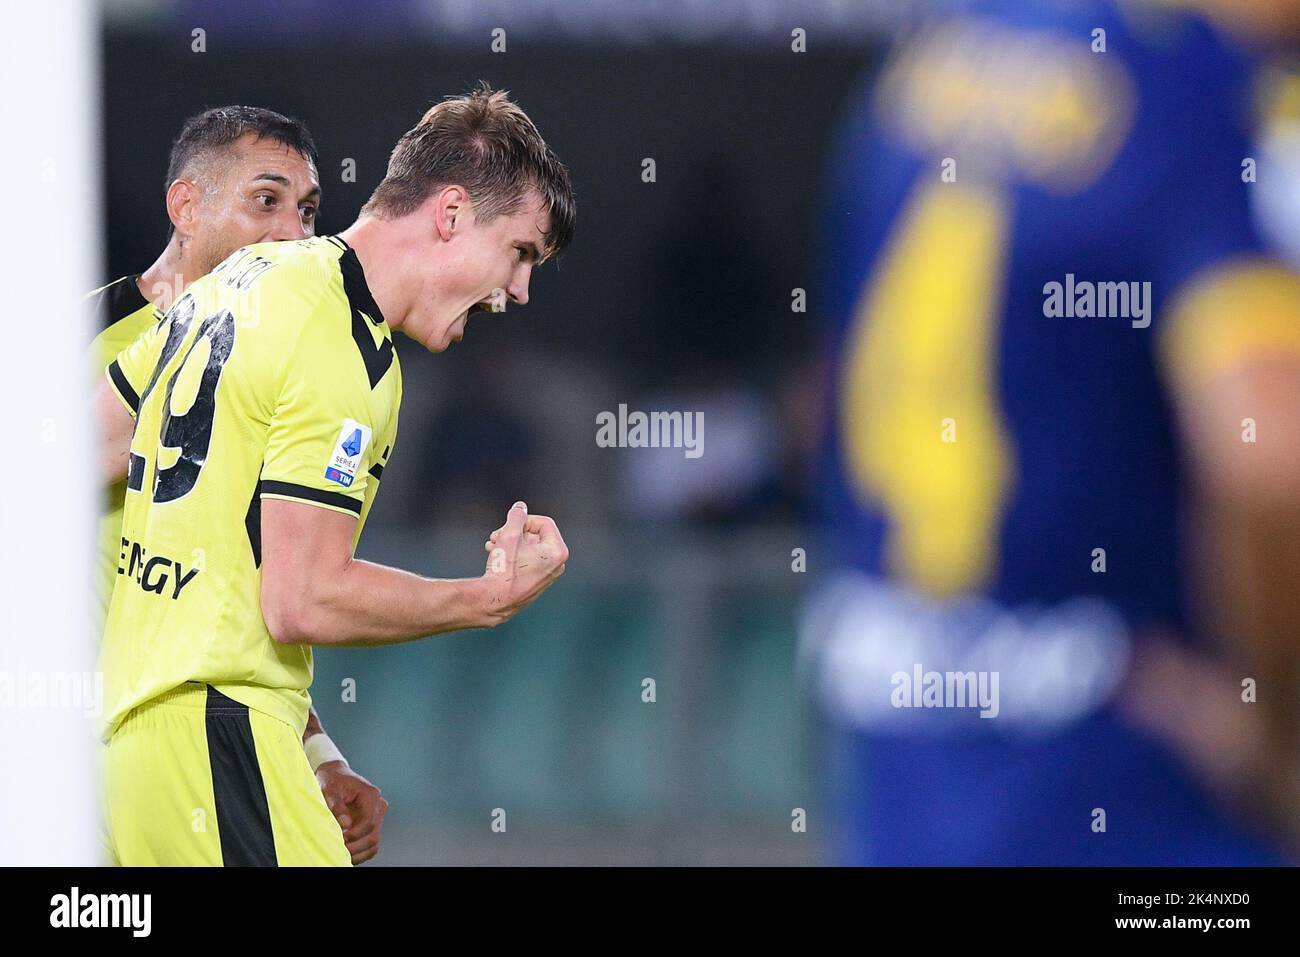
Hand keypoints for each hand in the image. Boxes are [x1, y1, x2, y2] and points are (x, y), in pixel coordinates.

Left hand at [316, 761, 388, 864]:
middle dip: (356, 846)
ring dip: (359, 853)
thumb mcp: (330, 789)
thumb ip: (337, 806)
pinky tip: (347, 854)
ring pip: (374, 843)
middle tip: (339, 850)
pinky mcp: (371, 825)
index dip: (355, 834)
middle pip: (373, 834)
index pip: (369, 821)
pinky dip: (360, 853)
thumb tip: (345, 824)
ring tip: (342, 855)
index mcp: (371, 795)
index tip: (340, 839)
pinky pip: (370, 844)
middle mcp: (378, 806)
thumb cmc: (332, 780)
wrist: (335, 776)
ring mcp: (376, 817)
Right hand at [480, 501, 567, 625]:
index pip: (544, 523)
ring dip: (509, 542)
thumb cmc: (504, 569)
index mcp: (558, 552)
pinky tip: (495, 554)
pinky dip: (513, 555)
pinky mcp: (536, 583)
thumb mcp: (509, 535)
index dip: (524, 520)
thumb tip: (520, 507)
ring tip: (492, 544)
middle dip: (514, 532)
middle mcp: (557, 564)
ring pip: (529, 548)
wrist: (494, 601)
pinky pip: (527, 561)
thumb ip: (516, 517)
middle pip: (536, 535)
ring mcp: (547, 575)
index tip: (508, 526)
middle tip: (496, 535)